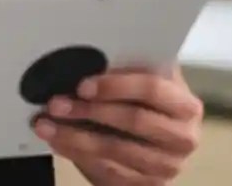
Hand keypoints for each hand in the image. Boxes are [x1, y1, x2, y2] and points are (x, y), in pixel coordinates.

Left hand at [32, 69, 202, 184]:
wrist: (157, 138)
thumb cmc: (143, 101)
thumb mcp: (142, 80)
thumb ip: (125, 69)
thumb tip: (83, 58)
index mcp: (185, 104)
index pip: (152, 89)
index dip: (115, 86)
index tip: (82, 85)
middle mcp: (183, 138)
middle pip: (134, 121)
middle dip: (89, 111)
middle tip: (56, 104)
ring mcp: (167, 166)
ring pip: (116, 151)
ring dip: (74, 137)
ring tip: (45, 125)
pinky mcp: (147, 185)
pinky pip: (109, 172)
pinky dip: (77, 155)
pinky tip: (58, 141)